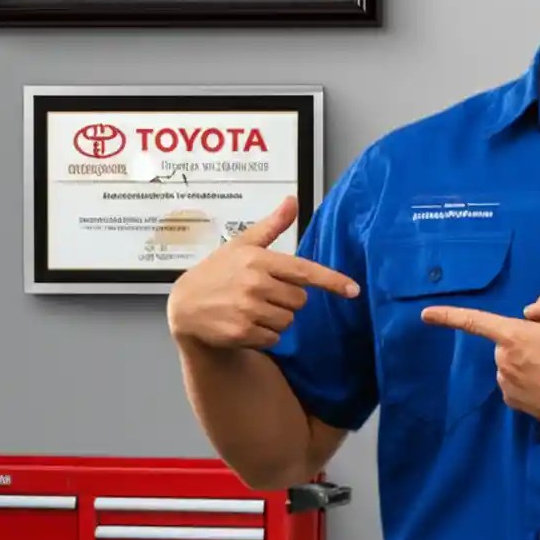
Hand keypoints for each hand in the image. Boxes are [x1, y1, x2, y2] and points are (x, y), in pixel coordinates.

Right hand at [167, 196, 358, 349]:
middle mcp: (255, 284)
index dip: (332, 281)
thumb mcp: (242, 245)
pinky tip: (244, 324)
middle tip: (262, 294)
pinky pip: (274, 338)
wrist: (184, 306)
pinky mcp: (241, 333)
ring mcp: (247, 310)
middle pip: (300, 300)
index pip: (304, 271)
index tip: (354, 290)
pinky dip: (264, 335)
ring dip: (276, 318)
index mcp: (259, 260)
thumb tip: (292, 200)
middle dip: (287, 299)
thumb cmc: (218, 272)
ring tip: (251, 309)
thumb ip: (272, 226)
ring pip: (288, 321)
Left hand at [421, 291, 539, 436]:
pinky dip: (530, 381)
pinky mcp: (515, 404)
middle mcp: (503, 361)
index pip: (475, 321)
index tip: (424, 315)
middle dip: (525, 340)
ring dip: (528, 361)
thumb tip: (529, 313)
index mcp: (513, 336)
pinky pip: (516, 383)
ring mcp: (507, 385)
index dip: (448, 316)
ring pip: (512, 363)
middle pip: (507, 342)